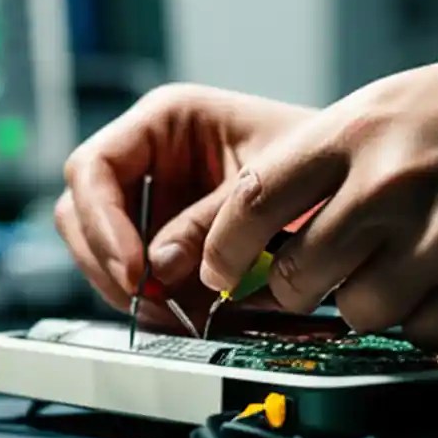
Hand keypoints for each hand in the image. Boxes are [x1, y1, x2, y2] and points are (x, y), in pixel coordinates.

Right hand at [56, 83, 316, 326]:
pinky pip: (139, 278)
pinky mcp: (168, 243)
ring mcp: (154, 203)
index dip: (102, 222)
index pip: (93, 167)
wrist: (355, 184)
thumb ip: (211, 221)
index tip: (132, 270)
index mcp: (165, 120)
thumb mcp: (266, 182)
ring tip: (178, 316)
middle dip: (108, 264)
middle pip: (82, 214)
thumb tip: (159, 267)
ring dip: (130, 291)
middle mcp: (149, 159)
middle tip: (151, 304)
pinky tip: (188, 317)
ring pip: (101, 252)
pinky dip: (156, 303)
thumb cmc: (323, 158)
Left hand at [199, 14, 437, 351]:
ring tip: (408, 267)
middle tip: (323, 276)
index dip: (223, 248)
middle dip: (300, 288)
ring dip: (370, 304)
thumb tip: (274, 222)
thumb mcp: (404, 100)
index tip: (220, 270)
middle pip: (297, 278)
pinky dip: (429, 321)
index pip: (251, 202)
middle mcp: (391, 186)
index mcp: (360, 131)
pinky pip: (425, 335)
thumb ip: (336, 159)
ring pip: (358, 315)